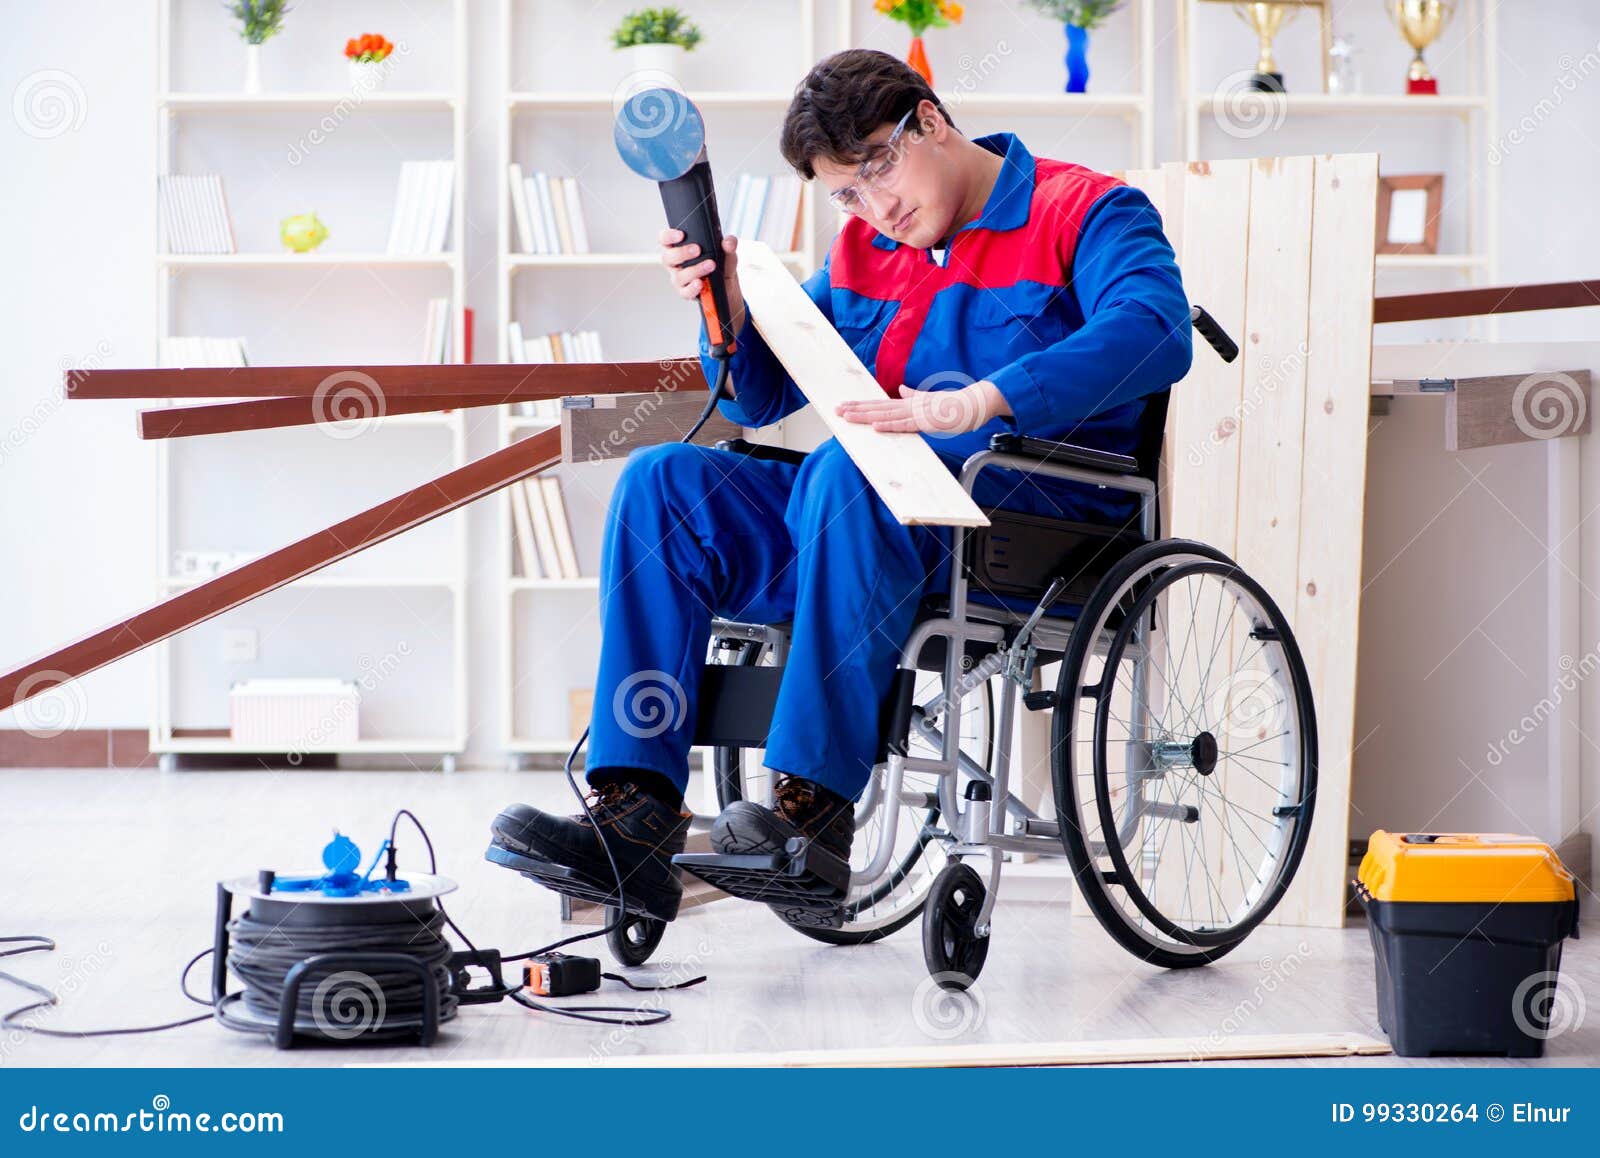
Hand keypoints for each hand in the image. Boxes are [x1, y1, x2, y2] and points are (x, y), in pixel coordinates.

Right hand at [658, 229, 745, 335]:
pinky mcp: (686, 293)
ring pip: (678, 276)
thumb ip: (729, 245)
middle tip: (697, 249)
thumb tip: (728, 242)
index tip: (681, 234)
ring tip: (710, 265)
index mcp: (680, 249)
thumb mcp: (727, 253)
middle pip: (668, 258)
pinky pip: (685, 292)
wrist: (727, 288)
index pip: (665, 240)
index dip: (669, 236)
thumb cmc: (720, 266)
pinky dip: (693, 288)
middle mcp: (676, 264)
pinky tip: (701, 283)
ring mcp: (680, 279)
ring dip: (694, 270)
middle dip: (681, 253)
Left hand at [836, 381, 1009, 434]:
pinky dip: (889, 426)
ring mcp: (916, 413)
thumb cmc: (952, 404)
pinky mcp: (925, 422)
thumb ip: (914, 395)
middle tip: (836, 410)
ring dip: (865, 416)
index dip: (861, 404)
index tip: (845, 405)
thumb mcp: (929, 399)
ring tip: (847, 416)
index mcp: (908, 403)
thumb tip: (901, 390)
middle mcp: (908, 406)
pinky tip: (875, 426)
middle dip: (856, 409)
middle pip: (877, 408)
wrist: (972, 404)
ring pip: (885, 415)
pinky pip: (904, 425)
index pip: (880, 404)